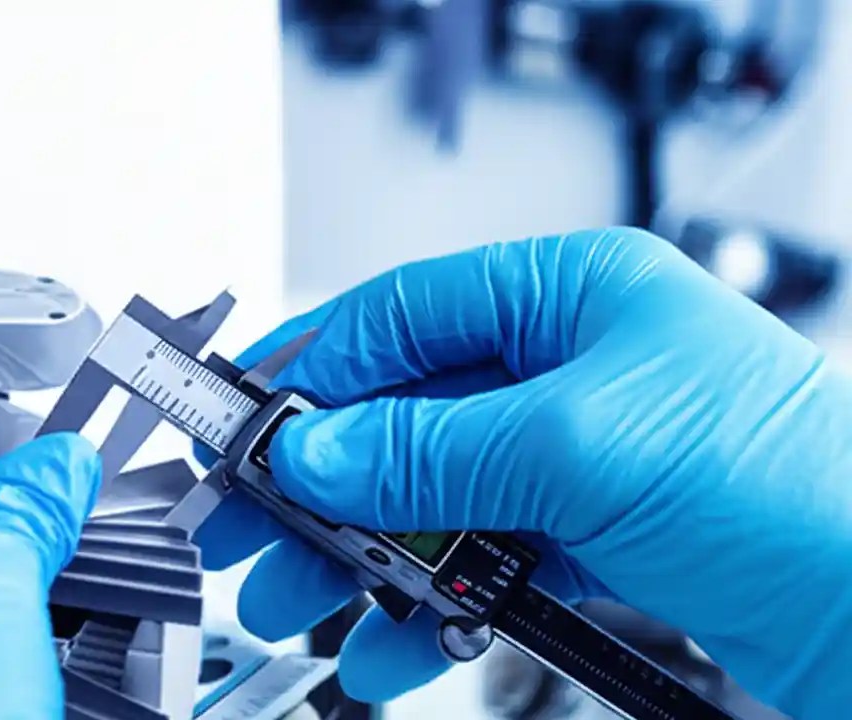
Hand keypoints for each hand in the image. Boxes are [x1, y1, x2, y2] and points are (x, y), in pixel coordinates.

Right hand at [195, 228, 851, 717]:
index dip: (314, 369)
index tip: (245, 423)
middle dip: (322, 480)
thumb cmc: (799, 481)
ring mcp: (577, 452)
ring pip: (431, 496)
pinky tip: (394, 642)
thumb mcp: (581, 443)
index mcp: (569, 295)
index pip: (403, 316)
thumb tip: (322, 453)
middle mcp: (567, 365)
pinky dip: (429, 600)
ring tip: (302, 598)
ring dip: (363, 552)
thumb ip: (433, 450)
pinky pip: (479, 555)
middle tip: (252, 526)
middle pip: (404, 415)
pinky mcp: (592, 531)